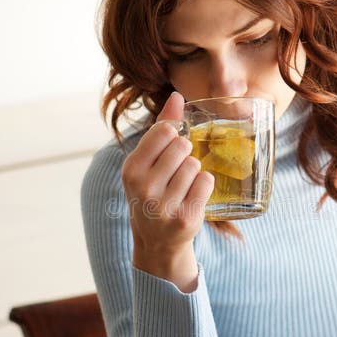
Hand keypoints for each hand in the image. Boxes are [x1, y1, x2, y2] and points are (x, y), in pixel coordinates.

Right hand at [121, 92, 214, 290]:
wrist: (157, 240)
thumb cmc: (152, 192)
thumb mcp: (147, 161)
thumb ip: (161, 127)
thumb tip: (177, 96)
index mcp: (131, 169)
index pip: (164, 131)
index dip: (173, 135)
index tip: (168, 150)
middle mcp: (144, 188)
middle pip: (182, 146)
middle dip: (185, 154)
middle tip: (175, 172)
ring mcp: (164, 205)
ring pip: (195, 164)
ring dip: (194, 172)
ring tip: (181, 186)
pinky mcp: (186, 217)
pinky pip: (206, 182)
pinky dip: (204, 184)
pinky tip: (192, 195)